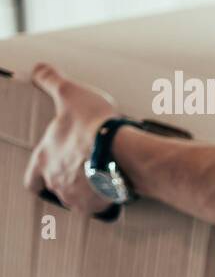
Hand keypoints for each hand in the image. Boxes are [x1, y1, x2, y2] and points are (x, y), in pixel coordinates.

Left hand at [23, 63, 117, 212]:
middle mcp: (56, 181)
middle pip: (57, 189)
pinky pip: (100, 208)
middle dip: (69, 181)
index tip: (48, 174)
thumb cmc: (93, 125)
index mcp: (44, 159)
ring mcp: (77, 197)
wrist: (121, 151)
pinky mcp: (99, 205)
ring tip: (103, 180)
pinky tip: (118, 190)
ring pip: (78, 201)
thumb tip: (38, 68)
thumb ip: (51, 80)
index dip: (38, 177)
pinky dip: (106, 202)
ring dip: (87, 192)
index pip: (31, 180)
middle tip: (85, 170)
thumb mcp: (70, 94)